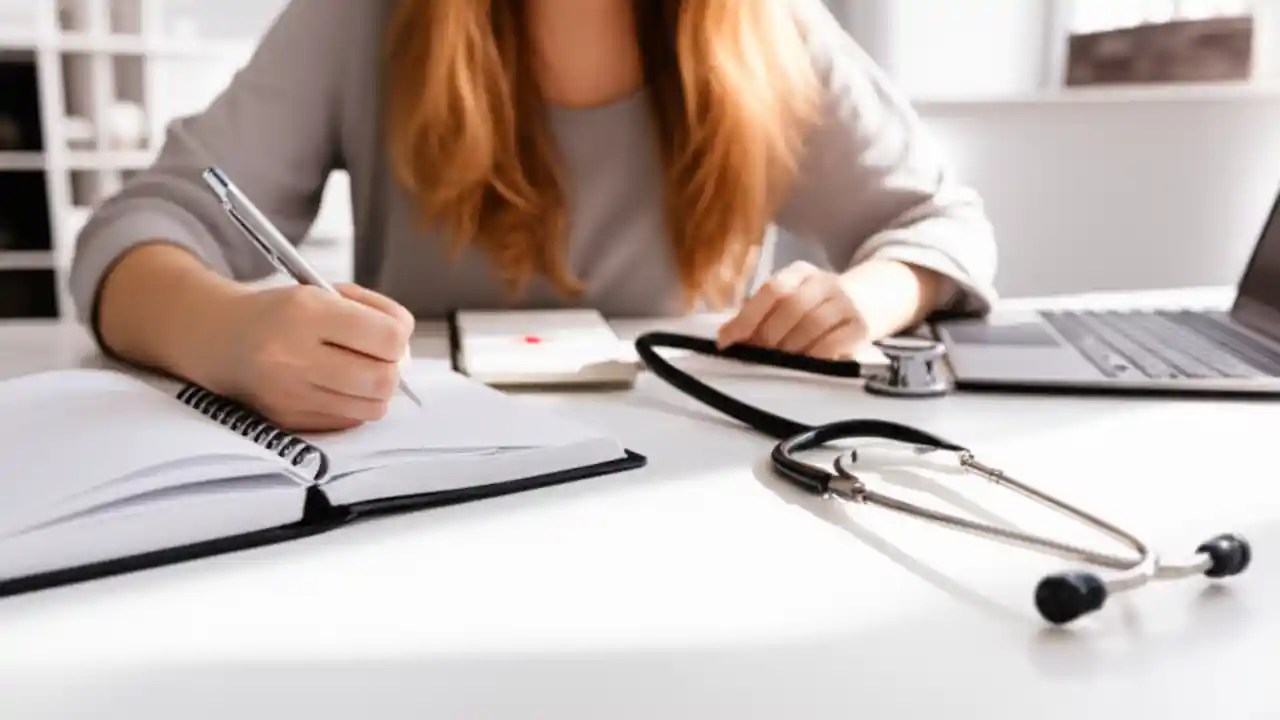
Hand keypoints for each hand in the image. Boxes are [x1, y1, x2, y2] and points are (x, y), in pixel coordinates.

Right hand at [208, 283, 414, 431]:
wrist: (220, 337)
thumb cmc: (282, 312)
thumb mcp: (323, 292)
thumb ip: (374, 314)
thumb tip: (406, 351)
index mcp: (306, 312)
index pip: (388, 337)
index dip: (399, 336)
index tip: (390, 332)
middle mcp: (294, 356)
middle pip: (384, 379)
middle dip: (392, 367)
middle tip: (379, 357)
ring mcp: (290, 394)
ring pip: (372, 407)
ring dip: (377, 390)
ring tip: (361, 371)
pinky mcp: (288, 420)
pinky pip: (349, 421)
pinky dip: (355, 404)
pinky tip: (339, 386)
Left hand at [717, 260, 943, 359]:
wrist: (879, 297)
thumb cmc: (824, 306)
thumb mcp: (796, 299)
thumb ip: (763, 315)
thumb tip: (726, 337)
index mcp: (800, 272)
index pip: (770, 290)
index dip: (746, 317)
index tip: (727, 342)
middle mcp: (823, 281)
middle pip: (790, 308)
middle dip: (768, 338)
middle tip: (757, 357)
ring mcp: (845, 301)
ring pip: (810, 326)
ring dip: (790, 350)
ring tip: (780, 362)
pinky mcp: (862, 324)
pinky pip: (833, 343)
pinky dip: (815, 356)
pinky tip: (807, 363)